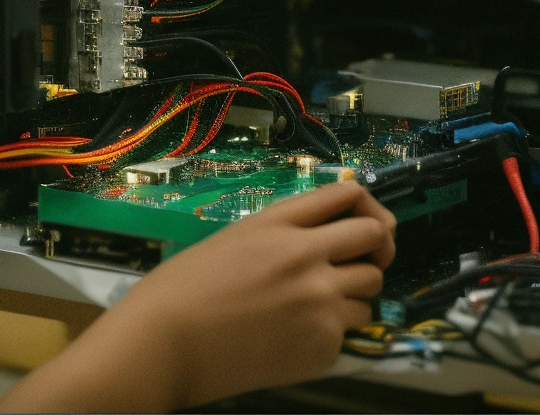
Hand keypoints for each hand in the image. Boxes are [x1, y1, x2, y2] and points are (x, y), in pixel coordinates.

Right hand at [0, 182, 397, 411]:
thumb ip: (282, 234)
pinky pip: (349, 331)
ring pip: (371, 289)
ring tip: (315, 305)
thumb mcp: (232, 240)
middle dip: (375, 247)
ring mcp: (319, 302)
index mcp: (279, 224)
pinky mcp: (323, 345)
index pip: (348, 195)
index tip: (366, 219)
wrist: (164, 344)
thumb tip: (323, 239)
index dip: (366, 205)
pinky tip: (294, 335)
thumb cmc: (181, 293)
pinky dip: (330, 333)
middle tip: (363, 259)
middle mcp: (307, 257)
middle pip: (375, 237)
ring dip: (352, 294)